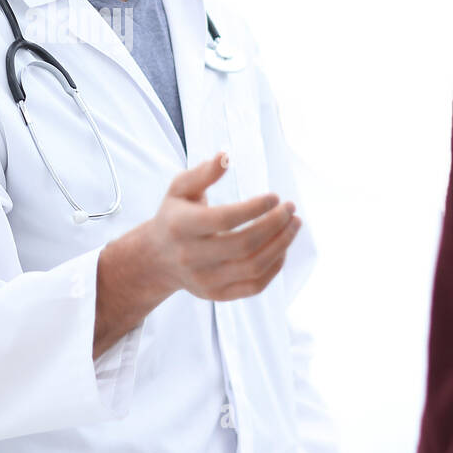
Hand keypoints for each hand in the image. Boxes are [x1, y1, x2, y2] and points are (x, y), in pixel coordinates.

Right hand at [141, 152, 299, 301]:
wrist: (157, 259)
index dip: (254, 208)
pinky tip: (282, 247)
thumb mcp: (180, 189)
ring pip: (253, 267)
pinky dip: (274, 266)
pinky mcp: (216, 295)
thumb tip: (226, 156)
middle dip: (274, 225)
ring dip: (281, 244)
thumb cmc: (175, 215)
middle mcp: (190, 257)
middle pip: (243, 245)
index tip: (275, 197)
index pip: (224, 219)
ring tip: (294, 224)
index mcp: (180, 226)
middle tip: (290, 208)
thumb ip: (203, 173)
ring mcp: (204, 280)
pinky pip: (254, 286)